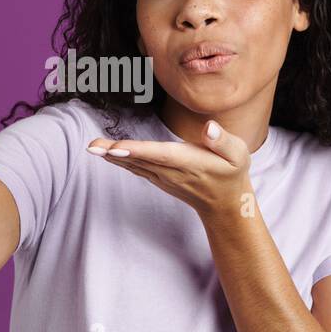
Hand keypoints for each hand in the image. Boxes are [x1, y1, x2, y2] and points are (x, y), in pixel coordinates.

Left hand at [85, 119, 252, 219]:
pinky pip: (136, 169)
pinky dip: (120, 161)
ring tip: (92, 147)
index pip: (159, 154)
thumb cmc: (232, 173)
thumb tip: (209, 127)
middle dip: (115, 153)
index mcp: (189, 161)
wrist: (226, 204)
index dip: (137, 150)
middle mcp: (172, 171)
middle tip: (92, 146)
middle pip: (140, 160)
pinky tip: (106, 153)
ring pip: (135, 165)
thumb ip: (223, 140)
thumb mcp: (238, 155)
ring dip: (112, 157)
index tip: (115, 148)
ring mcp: (163, 177)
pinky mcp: (159, 178)